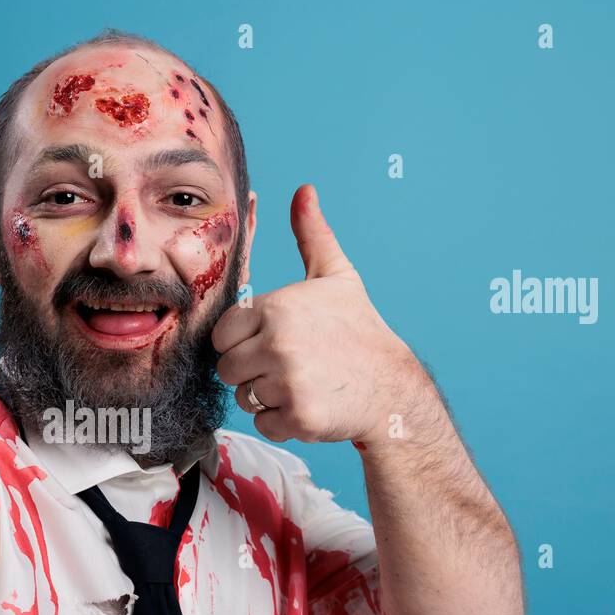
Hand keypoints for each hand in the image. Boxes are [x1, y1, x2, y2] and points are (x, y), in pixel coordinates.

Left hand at [212, 183, 433, 446]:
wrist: (392, 387)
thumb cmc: (358, 330)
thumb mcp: (336, 277)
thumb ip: (312, 235)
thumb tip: (303, 190)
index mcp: (277, 308)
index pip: (223, 334)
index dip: (243, 340)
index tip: (273, 341)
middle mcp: (278, 344)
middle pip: (227, 368)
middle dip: (251, 371)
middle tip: (290, 367)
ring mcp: (287, 383)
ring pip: (242, 398)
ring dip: (266, 397)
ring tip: (302, 384)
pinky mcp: (297, 417)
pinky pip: (262, 424)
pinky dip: (282, 422)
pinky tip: (309, 404)